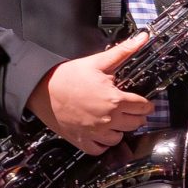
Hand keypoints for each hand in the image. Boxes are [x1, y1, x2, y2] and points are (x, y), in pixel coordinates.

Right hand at [27, 33, 152, 153]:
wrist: (42, 89)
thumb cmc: (68, 76)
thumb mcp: (97, 62)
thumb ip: (123, 51)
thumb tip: (142, 38)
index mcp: (114, 100)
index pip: (143, 107)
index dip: (146, 104)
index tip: (145, 103)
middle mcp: (108, 119)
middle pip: (135, 124)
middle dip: (137, 116)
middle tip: (131, 110)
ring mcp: (95, 132)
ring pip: (119, 138)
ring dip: (120, 130)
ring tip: (115, 121)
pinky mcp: (82, 140)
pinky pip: (100, 149)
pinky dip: (103, 144)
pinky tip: (102, 133)